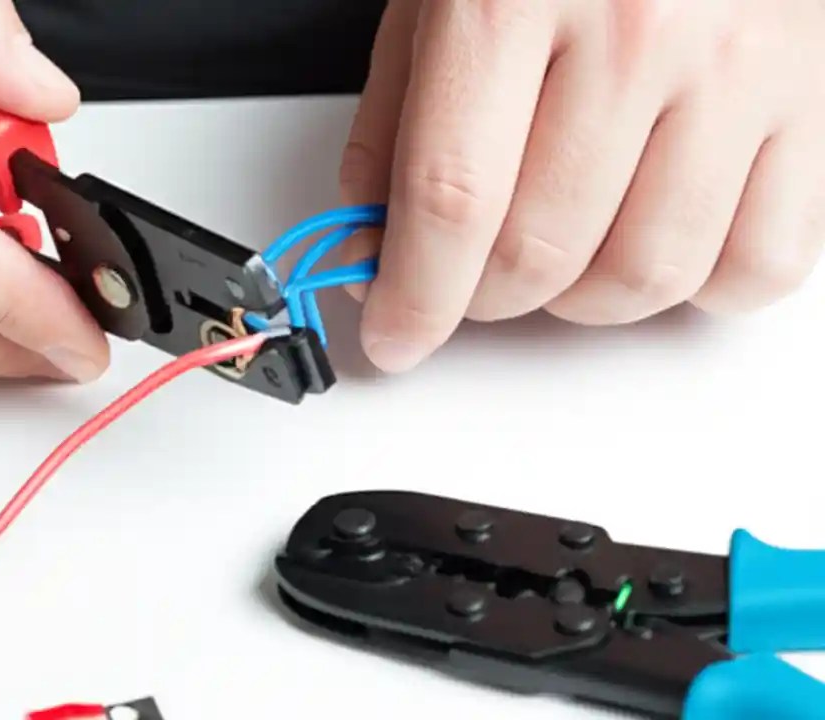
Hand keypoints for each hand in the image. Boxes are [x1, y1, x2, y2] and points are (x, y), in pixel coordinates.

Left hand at [341, 1, 824, 372]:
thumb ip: (397, 120)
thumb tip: (377, 242)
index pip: (451, 200)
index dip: (412, 295)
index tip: (394, 336)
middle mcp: (639, 32)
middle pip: (539, 254)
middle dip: (480, 300)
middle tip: (466, 280)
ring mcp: (740, 68)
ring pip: (645, 278)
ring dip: (579, 300)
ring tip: (560, 248)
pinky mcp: (816, 99)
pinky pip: (758, 263)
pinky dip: (697, 286)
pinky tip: (652, 231)